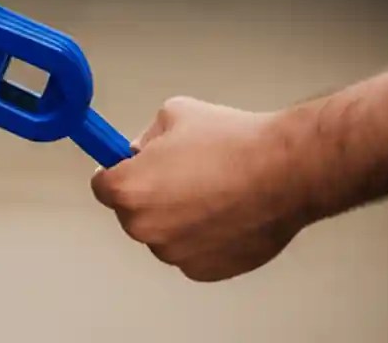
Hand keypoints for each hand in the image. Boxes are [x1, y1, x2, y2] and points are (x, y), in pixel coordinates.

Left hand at [90, 97, 312, 281]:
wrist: (285, 171)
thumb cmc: (234, 143)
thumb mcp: (173, 115)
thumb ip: (145, 138)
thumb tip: (139, 152)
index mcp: (128, 189)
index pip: (101, 185)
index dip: (116, 172)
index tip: (127, 168)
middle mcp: (145, 227)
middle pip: (131, 211)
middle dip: (148, 194)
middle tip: (180, 174)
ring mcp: (174, 253)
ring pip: (162, 234)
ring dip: (175, 218)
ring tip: (211, 192)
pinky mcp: (203, 271)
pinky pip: (189, 252)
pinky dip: (201, 238)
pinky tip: (225, 213)